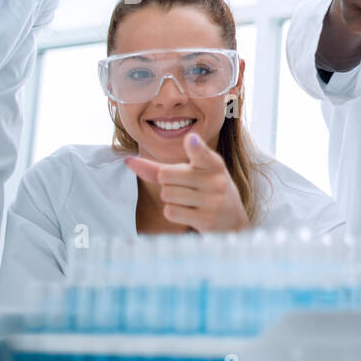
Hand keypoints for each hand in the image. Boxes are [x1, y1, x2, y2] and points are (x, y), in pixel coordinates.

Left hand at [124, 132, 249, 232]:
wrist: (232, 221)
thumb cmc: (206, 191)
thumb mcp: (193, 174)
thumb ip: (161, 168)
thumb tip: (128, 160)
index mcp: (214, 164)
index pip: (202, 153)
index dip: (195, 147)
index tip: (191, 139)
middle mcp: (216, 180)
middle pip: (166, 176)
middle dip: (167, 184)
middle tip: (186, 189)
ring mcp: (213, 201)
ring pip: (167, 194)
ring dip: (171, 200)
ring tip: (190, 202)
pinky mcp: (207, 219)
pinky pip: (171, 212)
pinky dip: (173, 213)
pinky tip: (189, 213)